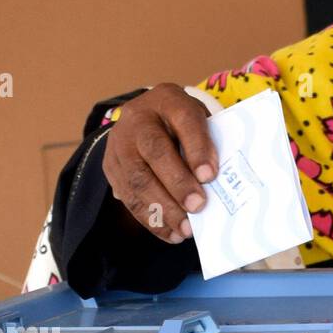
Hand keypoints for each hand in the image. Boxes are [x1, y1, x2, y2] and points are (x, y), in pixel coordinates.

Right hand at [101, 83, 216, 244]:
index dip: (197, 148)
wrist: (146, 116)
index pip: (184, 120)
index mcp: (168, 99)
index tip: (210, 175)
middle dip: (177, 183)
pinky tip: (171, 233)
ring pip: (138, 179)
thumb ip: (209, 142)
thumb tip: (221, 182)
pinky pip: (128, 197)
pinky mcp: (111, 168)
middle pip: (155, 152)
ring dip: (163, 209)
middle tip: (198, 207)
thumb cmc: (184, 123)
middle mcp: (138, 119)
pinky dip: (151, 219)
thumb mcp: (199, 120)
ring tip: (185, 229)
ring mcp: (119, 144)